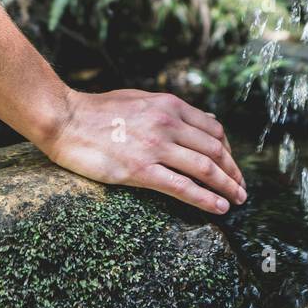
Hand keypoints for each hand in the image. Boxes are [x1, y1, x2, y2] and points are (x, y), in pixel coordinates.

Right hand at [42, 87, 245, 213]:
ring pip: (205, 169)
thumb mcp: (141, 99)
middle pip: (215, 150)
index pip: (213, 129)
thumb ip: (173, 110)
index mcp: (169, 105)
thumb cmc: (98, 110)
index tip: (232, 166)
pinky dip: (206, 199)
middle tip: (242, 188)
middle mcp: (168, 124)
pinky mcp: (140, 170)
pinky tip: (218, 208)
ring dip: (227, 187)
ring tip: (237, 200)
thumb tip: (209, 120)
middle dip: (234, 172)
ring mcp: (155, 147)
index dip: (228, 150)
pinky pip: (183, 187)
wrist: (65, 120)